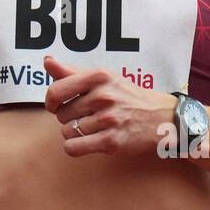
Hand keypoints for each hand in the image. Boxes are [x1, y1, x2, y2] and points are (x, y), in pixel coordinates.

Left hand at [42, 55, 177, 157]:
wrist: (161, 116)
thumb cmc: (127, 96)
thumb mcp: (103, 77)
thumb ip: (72, 72)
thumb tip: (47, 62)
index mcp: (98, 76)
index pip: (56, 91)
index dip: (51, 102)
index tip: (57, 105)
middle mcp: (103, 96)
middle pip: (61, 114)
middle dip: (68, 118)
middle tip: (85, 116)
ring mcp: (108, 119)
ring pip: (67, 132)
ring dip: (75, 133)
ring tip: (92, 127)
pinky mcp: (112, 142)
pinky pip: (74, 148)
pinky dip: (74, 147)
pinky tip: (86, 141)